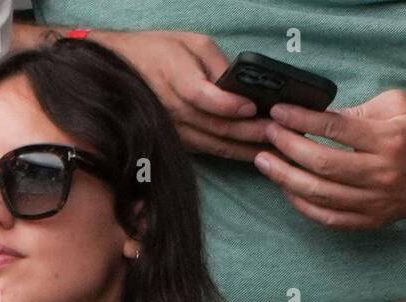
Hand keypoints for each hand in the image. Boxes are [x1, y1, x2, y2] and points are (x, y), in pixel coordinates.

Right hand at [94, 30, 270, 161]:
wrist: (123, 72)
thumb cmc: (159, 52)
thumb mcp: (192, 44)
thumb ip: (218, 65)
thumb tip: (243, 87)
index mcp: (175, 80)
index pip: (203, 97)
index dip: (229, 104)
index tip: (253, 106)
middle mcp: (174, 111)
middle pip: (217, 127)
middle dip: (252, 131)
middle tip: (282, 131)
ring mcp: (177, 131)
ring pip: (218, 145)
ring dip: (249, 148)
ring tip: (280, 148)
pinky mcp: (181, 143)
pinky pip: (213, 151)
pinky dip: (237, 153)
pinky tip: (259, 153)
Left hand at [253, 89, 405, 228]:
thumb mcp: (399, 105)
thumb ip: (358, 110)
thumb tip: (318, 117)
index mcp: (389, 139)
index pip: (335, 127)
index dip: (301, 120)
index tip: (278, 112)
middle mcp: (382, 172)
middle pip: (322, 164)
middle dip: (287, 148)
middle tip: (267, 135)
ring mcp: (375, 201)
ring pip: (320, 194)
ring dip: (285, 177)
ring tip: (265, 162)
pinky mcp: (371, 219)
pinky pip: (328, 218)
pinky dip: (302, 205)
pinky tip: (287, 188)